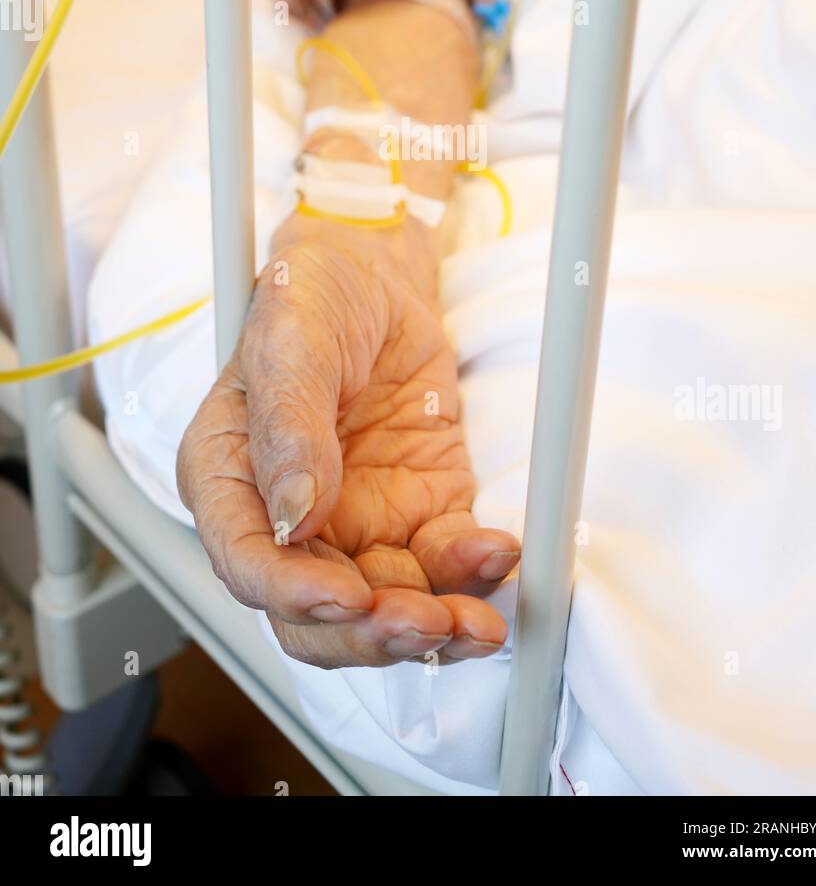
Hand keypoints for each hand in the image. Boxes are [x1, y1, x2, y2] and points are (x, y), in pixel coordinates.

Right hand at [177, 221, 520, 668]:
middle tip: (424, 623)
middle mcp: (289, 516)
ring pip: (384, 607)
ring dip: (431, 625)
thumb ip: (287, 424)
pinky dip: (471, 572)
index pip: (248, 564)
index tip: (348, 598)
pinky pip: (443, 561)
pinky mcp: (418, 507)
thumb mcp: (289, 340)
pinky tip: (496, 554)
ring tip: (477, 620)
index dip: (293, 595)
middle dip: (371, 635)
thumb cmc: (311, 295)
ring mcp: (356, 518)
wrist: (374, 270)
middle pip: (314, 613)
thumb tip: (292, 513)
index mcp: (230, 478)